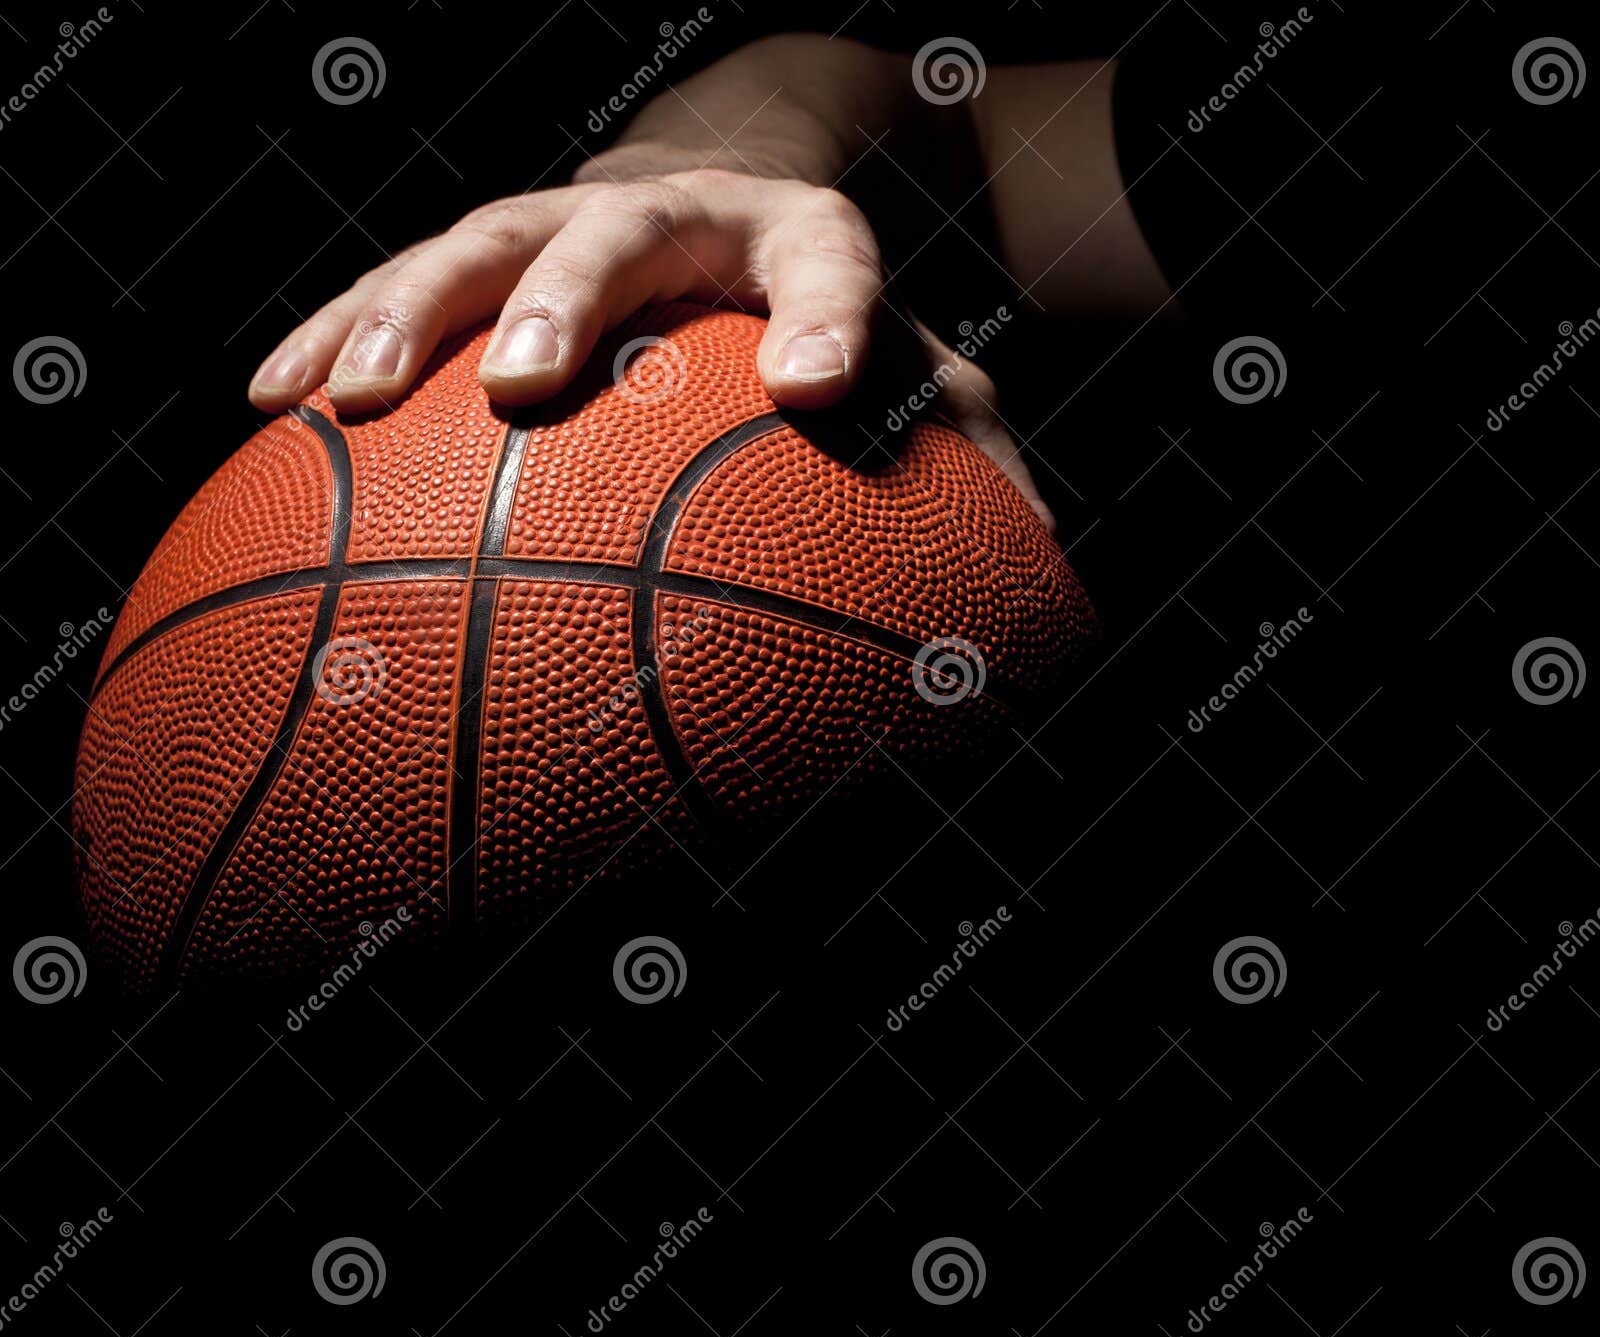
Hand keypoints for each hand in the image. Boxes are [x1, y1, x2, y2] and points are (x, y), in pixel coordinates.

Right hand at [249, 164, 1053, 527]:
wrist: (731, 189)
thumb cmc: (820, 315)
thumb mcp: (909, 371)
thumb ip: (958, 453)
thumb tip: (1035, 579)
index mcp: (801, 241)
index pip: (831, 265)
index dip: (826, 319)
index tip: (810, 391)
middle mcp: (679, 209)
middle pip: (614, 231)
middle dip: (561, 302)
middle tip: (523, 389)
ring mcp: (566, 212)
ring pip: (474, 237)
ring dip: (402, 314)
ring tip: (338, 397)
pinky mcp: (489, 243)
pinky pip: (396, 279)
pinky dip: (334, 331)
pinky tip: (273, 400)